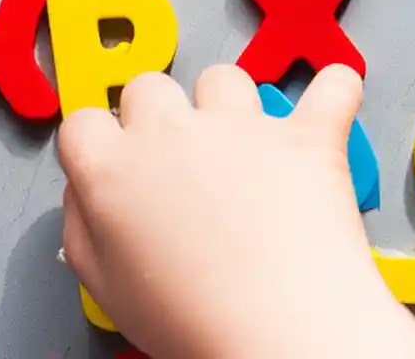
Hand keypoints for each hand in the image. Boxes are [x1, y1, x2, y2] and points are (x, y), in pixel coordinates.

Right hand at [57, 65, 414, 358]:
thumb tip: (84, 192)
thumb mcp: (101, 286)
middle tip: (174, 160)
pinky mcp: (306, 135)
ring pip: (223, 80)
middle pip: (149, 88)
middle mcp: (170, 131)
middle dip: (156, 115)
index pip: (84, 122)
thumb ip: (81, 225)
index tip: (113, 161)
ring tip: (240, 145)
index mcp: (111, 168)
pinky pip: (331, 88)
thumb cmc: (191, 320)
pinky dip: (333, 91)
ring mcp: (240, 126)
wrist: (278, 333)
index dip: (98, 143)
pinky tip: (332, 95)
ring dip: (228, 104)